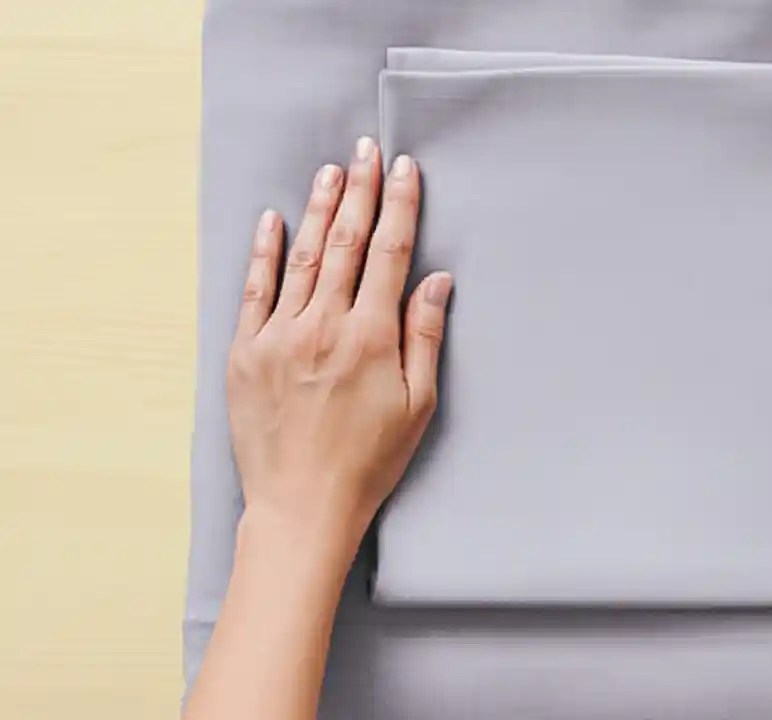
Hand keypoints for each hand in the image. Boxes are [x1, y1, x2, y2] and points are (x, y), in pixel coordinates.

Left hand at [227, 138, 451, 539]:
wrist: (300, 505)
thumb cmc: (369, 461)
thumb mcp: (417, 405)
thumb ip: (425, 336)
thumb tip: (437, 280)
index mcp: (371, 337)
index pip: (390, 254)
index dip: (400, 206)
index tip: (405, 169)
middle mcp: (323, 325)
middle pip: (346, 243)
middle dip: (361, 191)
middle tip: (367, 150)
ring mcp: (278, 335)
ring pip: (302, 256)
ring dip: (319, 209)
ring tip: (332, 170)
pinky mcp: (244, 352)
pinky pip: (254, 289)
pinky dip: (264, 252)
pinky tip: (273, 220)